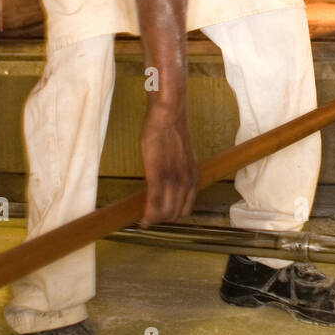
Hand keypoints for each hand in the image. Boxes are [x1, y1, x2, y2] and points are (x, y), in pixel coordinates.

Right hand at [139, 105, 199, 225]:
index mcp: (193, 178)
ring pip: (165, 212)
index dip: (172, 216)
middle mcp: (186, 181)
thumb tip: (170, 185)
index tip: (160, 216)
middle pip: (175, 214)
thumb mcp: (182, 158)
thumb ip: (179, 173)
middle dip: (161, 219)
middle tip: (148, 218)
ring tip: (144, 220)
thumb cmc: (171, 132)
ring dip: (154, 219)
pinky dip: (148, 213)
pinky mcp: (158, 173)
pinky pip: (154, 201)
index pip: (185, 209)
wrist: (168, 114)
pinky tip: (141, 218)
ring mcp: (173, 178)